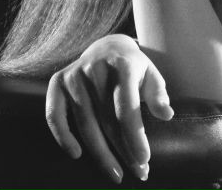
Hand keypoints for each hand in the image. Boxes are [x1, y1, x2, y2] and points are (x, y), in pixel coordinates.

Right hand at [45, 34, 173, 183]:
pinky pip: (55, 114)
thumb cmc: (133, 68)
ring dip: (101, 153)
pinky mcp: (58, 81)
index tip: (144, 160)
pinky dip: (63, 136)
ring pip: (86, 123)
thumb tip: (167, 115)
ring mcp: (74, 74)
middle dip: (124, 150)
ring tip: (116, 173)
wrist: (107, 47)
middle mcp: (95, 67)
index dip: (135, 135)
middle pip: (107, 119)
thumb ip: (158, 94)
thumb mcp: (151, 75)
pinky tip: (76, 154)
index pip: (127, 106)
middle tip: (138, 173)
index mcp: (122, 64)